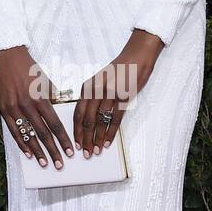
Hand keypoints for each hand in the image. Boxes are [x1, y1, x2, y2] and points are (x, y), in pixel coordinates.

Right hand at [0, 46, 75, 170]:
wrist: (10, 59)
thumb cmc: (32, 71)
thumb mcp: (47, 83)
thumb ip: (54, 101)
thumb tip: (60, 119)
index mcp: (41, 98)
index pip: (55, 125)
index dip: (63, 140)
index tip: (70, 152)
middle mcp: (27, 105)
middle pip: (43, 134)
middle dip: (53, 151)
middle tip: (60, 164)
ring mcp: (14, 109)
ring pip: (28, 135)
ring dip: (38, 151)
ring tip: (45, 163)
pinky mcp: (4, 110)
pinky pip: (14, 131)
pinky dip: (22, 143)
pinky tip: (29, 154)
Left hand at [74, 29, 163, 157]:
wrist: (136, 57)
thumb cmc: (118, 70)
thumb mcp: (99, 81)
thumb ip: (91, 97)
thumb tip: (87, 120)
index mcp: (87, 87)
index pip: (77, 114)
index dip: (76, 131)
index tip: (75, 144)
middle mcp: (95, 90)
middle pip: (86, 120)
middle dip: (85, 139)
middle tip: (85, 153)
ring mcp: (110, 93)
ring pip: (100, 122)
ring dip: (98, 139)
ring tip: (96, 151)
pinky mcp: (123, 97)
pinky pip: (115, 119)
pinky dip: (111, 133)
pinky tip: (108, 143)